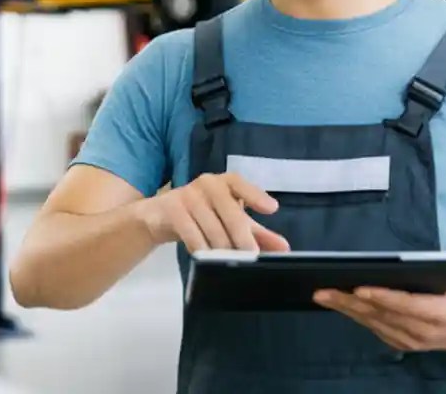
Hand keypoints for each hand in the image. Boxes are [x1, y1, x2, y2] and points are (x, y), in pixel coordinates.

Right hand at [141, 173, 289, 252]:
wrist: (160, 215)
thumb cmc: (203, 215)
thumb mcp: (231, 222)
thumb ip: (258, 233)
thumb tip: (284, 248)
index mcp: (225, 182)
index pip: (241, 184)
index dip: (256, 196)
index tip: (272, 209)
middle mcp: (208, 183)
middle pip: (231, 213)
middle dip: (242, 238)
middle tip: (251, 258)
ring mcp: (188, 195)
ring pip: (212, 228)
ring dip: (222, 248)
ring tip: (229, 263)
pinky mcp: (172, 209)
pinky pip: (191, 233)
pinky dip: (201, 248)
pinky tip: (206, 259)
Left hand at [313, 263, 445, 352]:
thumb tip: (441, 260)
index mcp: (440, 314)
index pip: (405, 305)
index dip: (381, 296)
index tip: (359, 287)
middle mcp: (423, 332)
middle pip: (381, 315)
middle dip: (349, 301)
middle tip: (323, 289)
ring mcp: (411, 341)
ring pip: (373, 323)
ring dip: (345, 309)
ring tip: (322, 294)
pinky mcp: (402, 344)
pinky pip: (374, 328)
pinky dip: (354, 315)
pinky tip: (337, 303)